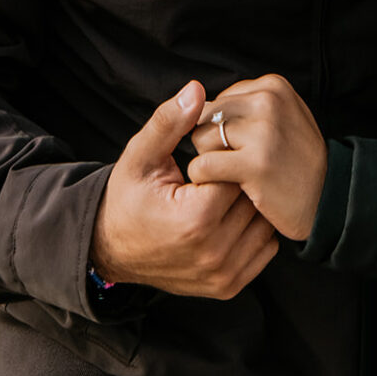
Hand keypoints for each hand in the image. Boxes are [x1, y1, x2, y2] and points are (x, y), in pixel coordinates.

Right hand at [90, 80, 277, 297]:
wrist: (113, 248)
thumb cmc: (127, 197)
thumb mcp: (140, 155)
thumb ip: (170, 121)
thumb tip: (196, 89)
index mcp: (195, 220)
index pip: (236, 174)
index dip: (226, 159)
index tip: (211, 156)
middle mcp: (213, 253)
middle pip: (252, 199)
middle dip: (240, 180)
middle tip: (222, 171)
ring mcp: (222, 275)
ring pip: (263, 224)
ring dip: (250, 205)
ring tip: (225, 192)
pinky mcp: (228, 286)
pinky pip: (264, 248)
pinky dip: (254, 230)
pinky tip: (230, 216)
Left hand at [188, 74, 327, 240]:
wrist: (329, 199)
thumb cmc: (296, 159)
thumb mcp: (282, 116)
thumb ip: (247, 104)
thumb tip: (198, 99)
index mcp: (272, 86)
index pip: (218, 100)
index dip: (221, 127)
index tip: (243, 146)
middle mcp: (268, 101)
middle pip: (205, 116)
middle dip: (210, 141)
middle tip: (233, 162)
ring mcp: (263, 132)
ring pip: (200, 138)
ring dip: (208, 160)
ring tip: (233, 174)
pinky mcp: (255, 164)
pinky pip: (202, 166)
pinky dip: (204, 179)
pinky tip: (224, 186)